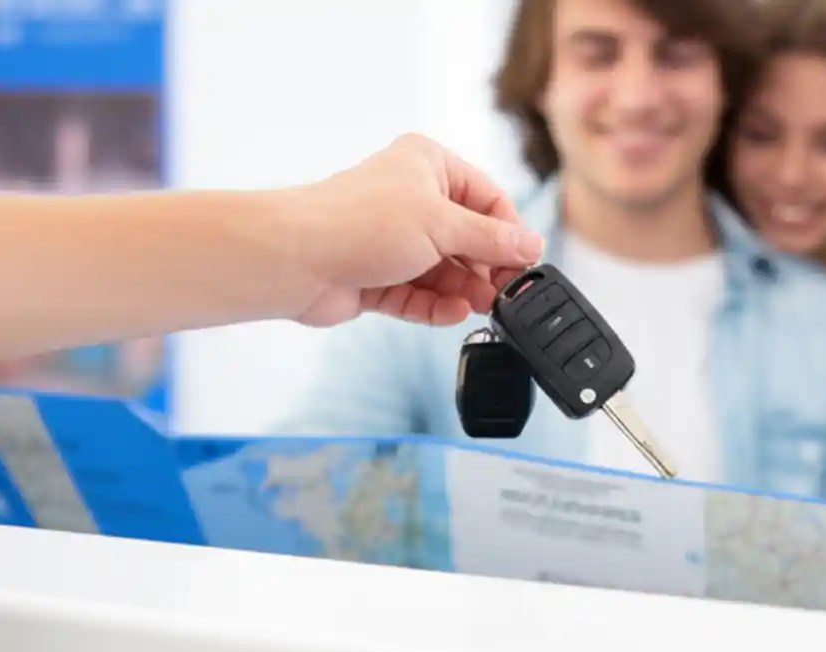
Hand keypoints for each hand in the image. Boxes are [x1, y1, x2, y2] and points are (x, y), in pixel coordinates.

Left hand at [286, 133, 543, 326]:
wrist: (294, 258)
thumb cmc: (358, 222)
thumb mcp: (443, 224)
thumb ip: (492, 239)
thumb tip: (531, 246)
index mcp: (427, 165)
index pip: (487, 198)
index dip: (509, 232)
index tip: (526, 262)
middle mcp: (410, 199)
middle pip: (467, 238)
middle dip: (486, 266)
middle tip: (507, 292)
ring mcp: (392, 240)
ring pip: (443, 270)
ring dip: (464, 289)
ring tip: (483, 306)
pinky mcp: (376, 276)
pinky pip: (418, 293)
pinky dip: (436, 305)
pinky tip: (454, 313)